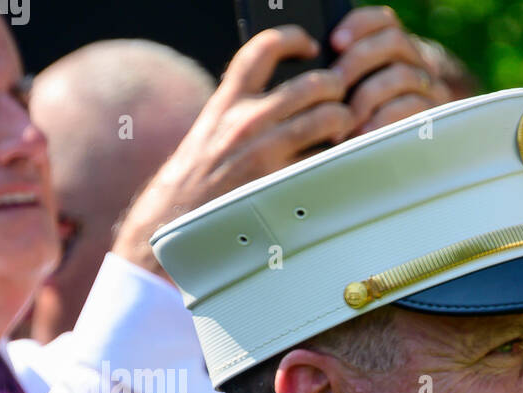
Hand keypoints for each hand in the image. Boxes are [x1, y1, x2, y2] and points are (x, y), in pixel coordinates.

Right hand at [112, 26, 355, 275]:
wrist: (177, 223)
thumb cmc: (200, 180)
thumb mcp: (213, 130)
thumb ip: (246, 109)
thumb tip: (293, 95)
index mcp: (228, 101)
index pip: (264, 49)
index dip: (294, 39)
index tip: (311, 45)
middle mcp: (248, 121)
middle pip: (313, 83)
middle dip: (336, 87)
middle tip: (340, 98)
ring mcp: (269, 153)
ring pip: (328, 118)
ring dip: (345, 120)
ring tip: (343, 129)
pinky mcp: (285, 183)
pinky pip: (329, 161)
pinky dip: (342, 158)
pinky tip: (341, 160)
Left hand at [328, 6, 451, 134]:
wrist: (424, 137)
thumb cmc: (375, 114)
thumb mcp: (365, 87)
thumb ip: (350, 72)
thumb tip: (319, 69)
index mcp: (399, 48)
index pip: (385, 20)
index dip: (359, 25)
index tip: (335, 43)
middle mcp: (419, 61)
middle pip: (394, 42)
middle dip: (358, 62)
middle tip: (333, 88)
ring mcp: (430, 87)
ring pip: (402, 75)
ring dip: (367, 97)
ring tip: (345, 119)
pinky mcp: (435, 113)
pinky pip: (413, 108)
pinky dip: (384, 119)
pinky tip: (364, 134)